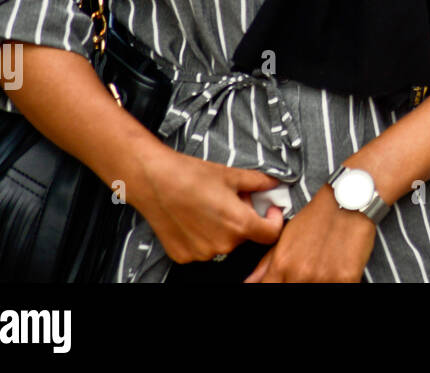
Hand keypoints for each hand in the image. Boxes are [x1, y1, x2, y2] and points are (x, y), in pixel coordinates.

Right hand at [126, 146, 283, 263]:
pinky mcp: (183, 256)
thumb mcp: (232, 174)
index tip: (270, 210)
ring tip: (208, 206)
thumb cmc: (191, 175)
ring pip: (223, 242)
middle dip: (243, 217)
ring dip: (222, 228)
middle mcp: (223, 244)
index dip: (274, 220)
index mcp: (239, 224)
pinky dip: (202, 236)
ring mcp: (201, 253)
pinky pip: (202, 248)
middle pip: (244, 236)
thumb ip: (259, 182)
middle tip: (230, 198)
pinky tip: (192, 217)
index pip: (270, 234)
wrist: (155, 180)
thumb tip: (274, 183)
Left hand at [245, 184, 375, 282]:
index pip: (267, 289)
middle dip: (294, 284)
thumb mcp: (286, 237)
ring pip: (314, 293)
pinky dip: (334, 284)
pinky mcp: (347, 278)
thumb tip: (249, 283)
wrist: (348, 200)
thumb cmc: (316, 217)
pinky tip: (333, 274)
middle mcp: (300, 274)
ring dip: (315, 284)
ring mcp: (324, 278)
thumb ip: (266, 264)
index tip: (281, 281)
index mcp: (282, 264)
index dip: (270, 288)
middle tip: (303, 274)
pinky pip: (340, 290)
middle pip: (289, 292)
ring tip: (319, 272)